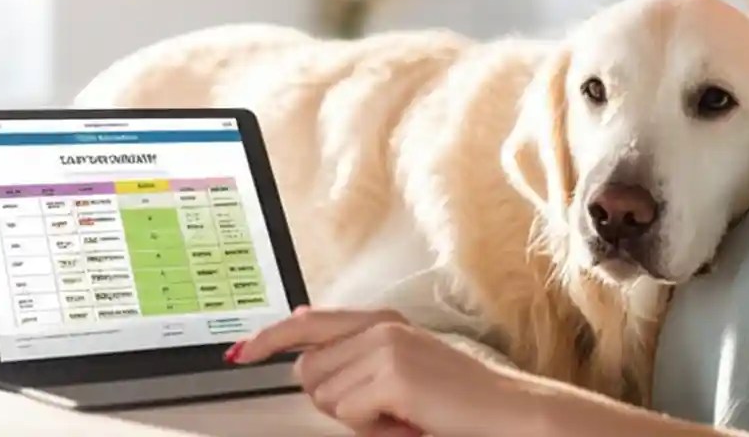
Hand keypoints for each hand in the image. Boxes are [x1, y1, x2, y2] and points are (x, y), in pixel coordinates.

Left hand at [224, 307, 529, 436]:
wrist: (508, 414)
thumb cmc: (458, 402)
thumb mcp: (403, 368)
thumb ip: (357, 352)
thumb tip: (302, 334)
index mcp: (383, 321)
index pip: (309, 322)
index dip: (268, 338)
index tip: (240, 352)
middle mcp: (380, 327)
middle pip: (308, 370)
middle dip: (333, 399)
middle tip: (382, 410)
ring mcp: (385, 348)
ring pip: (324, 396)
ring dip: (356, 417)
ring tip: (400, 415)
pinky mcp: (391, 376)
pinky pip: (347, 414)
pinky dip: (372, 428)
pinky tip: (407, 420)